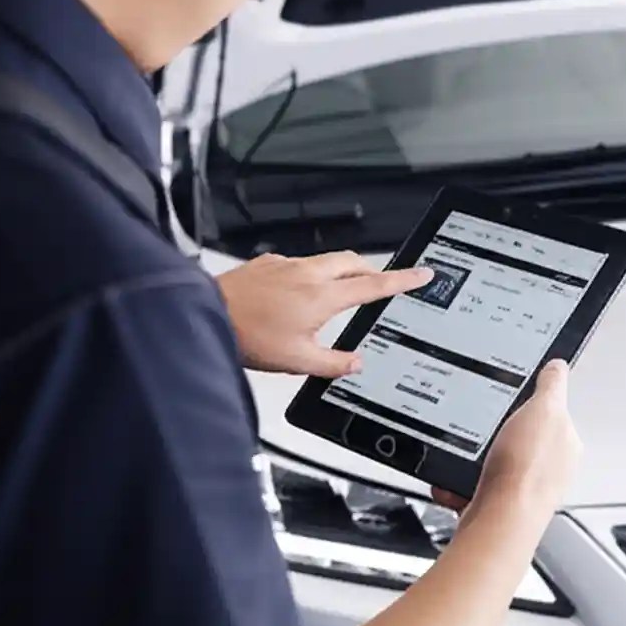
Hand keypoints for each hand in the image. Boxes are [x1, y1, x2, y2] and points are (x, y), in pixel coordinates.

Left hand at [216, 252, 432, 376]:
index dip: (403, 279)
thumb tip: (354, 363)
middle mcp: (307, 274)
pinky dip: (309, 274)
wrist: (204, 315)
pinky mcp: (265, 264)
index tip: (422, 273)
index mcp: (322, 296)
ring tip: (338, 293)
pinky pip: (298, 264)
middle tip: (382, 282)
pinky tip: (296, 292)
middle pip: (354, 262)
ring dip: (340, 271)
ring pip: (327, 260)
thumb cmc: (246, 335)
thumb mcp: (297, 361)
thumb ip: (332, 364)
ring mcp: (285, 265)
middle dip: (372, 270)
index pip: (375, 285)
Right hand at [431, 360, 581, 521]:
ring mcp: (524, 489)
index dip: (528, 402)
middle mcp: (550, 469)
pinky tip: (454, 482)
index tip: (510, 398)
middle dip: (493, 432)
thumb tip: (558, 366)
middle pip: (518, 436)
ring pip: (492, 462)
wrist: (499, 523)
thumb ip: (552, 385)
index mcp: (566, 442)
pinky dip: (457, 483)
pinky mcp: (498, 506)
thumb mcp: (544, 408)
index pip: (550, 411)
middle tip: (481, 430)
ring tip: (468, 459)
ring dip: (473, 458)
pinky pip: (471, 486)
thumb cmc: (527, 472)